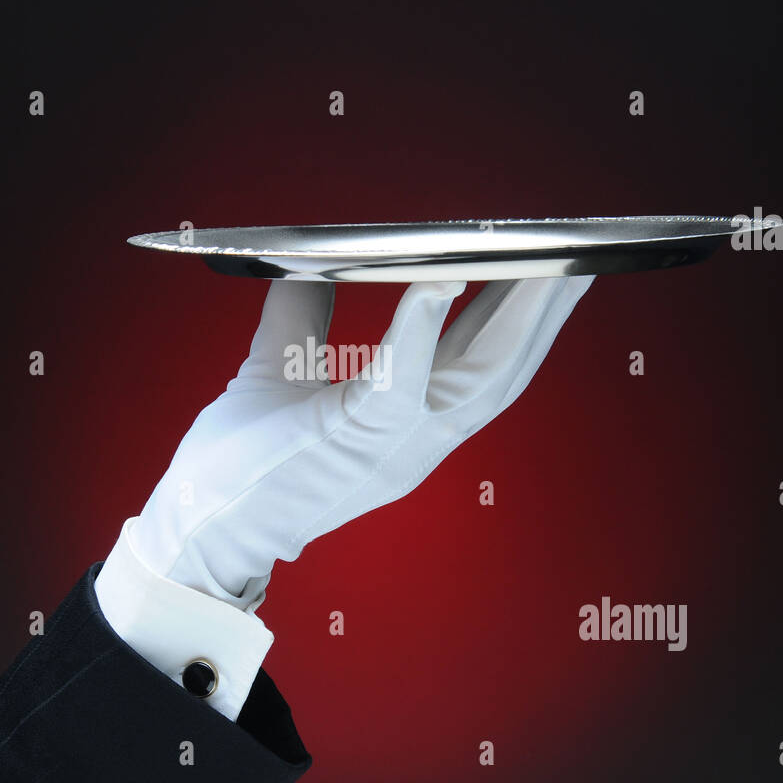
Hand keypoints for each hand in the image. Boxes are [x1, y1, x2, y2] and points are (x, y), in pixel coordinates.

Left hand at [125, 276, 592, 610]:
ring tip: (542, 258)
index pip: (482, 367)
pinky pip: (400, 385)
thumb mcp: (279, 370)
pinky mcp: (351, 444)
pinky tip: (436, 280)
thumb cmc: (242, 460)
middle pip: (503, 369)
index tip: (555, 274)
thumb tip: (314, 253)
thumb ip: (305, 313)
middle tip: (583, 254)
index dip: (524, 322)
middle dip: (547, 311)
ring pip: (476, 376)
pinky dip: (420, 330)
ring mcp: (391, 449)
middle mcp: (416, 444)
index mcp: (408, 429)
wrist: (198, 529)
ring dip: (516, 313)